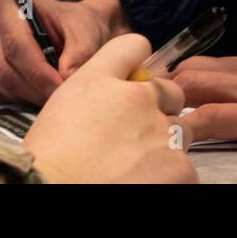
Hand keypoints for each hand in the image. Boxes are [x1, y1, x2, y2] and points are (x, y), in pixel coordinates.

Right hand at [0, 0, 130, 105]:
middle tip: (61, 95)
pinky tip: (46, 90)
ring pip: (3, 83)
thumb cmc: (77, 26)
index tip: (60, 84)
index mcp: (7, 2)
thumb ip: (78, 55)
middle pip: (4, 67)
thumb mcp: (85, 35)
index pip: (15, 43)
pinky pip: (3, 93)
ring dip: (32, 94)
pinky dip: (26, 98)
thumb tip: (66, 78)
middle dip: (35, 86)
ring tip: (58, 92)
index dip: (37, 69)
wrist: (74, 31)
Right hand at [23, 34, 196, 182]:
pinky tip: (141, 182)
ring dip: (165, 145)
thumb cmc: (50, 161)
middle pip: (170, 90)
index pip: (134, 45)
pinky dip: (170, 177)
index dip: (137, 64)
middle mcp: (136, 97)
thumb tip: (115, 93)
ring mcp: (161, 131)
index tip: (134, 82)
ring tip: (134, 166)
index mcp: (100, 80)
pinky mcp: (179, 165)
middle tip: (135, 136)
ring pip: (181, 131)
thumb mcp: (60, 108)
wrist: (53, 192)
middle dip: (160, 109)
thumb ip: (94, 90)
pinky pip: (186, 166)